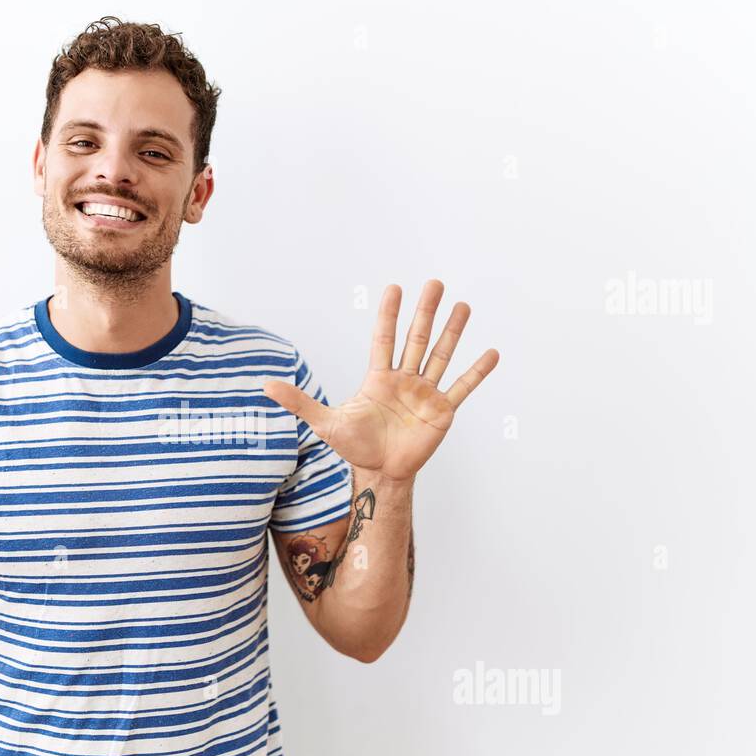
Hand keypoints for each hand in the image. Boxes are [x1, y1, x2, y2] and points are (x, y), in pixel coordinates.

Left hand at [262, 280, 498, 482]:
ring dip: (453, 332)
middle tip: (435, 283)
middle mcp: (404, 379)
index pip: (384, 338)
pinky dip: (477, 372)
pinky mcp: (442, 411)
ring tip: (463, 306)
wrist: (380, 472)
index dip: (389, 314)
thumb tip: (265, 386)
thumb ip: (299, 402)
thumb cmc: (354, 446)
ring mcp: (425, 392)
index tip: (395, 288)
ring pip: (440, 355)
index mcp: (379, 377)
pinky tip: (490, 352)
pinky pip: (462, 387)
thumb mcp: (324, 422)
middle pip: (416, 338)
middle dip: (425, 311)